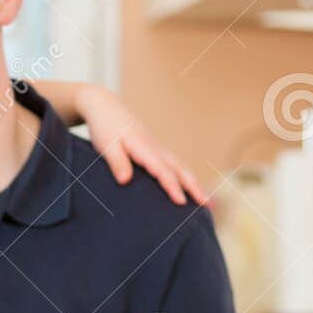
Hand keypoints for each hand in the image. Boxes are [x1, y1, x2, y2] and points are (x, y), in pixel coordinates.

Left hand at [75, 85, 208, 205]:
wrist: (106, 107)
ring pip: (180, 167)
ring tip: (206, 201)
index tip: (182, 202)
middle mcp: (156, 148)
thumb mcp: (106, 146)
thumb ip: (117, 163)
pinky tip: (188, 186)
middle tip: (207, 205)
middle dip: (194, 187)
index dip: (172, 187)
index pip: (162, 171)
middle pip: (180, 169)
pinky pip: (174, 164)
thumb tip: (125, 180)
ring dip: (194, 183)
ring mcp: (157, 148)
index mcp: (144, 148)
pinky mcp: (155, 149)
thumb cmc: (104, 127)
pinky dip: (185, 176)